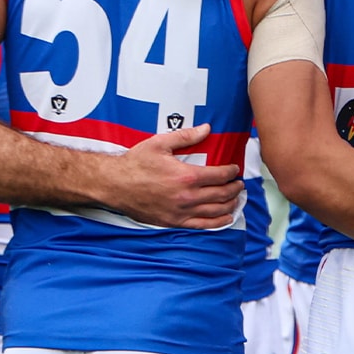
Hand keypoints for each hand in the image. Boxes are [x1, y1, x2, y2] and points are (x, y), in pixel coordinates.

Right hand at [100, 123, 243, 227]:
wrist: (114, 185)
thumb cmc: (135, 164)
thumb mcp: (160, 143)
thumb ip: (186, 136)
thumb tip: (206, 129)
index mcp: (186, 176)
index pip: (219, 175)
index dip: (231, 172)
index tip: (234, 169)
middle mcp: (187, 196)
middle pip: (221, 194)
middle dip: (234, 188)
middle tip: (239, 184)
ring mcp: (181, 211)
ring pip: (215, 210)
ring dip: (230, 204)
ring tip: (236, 198)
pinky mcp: (174, 222)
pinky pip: (202, 224)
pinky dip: (217, 222)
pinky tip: (226, 218)